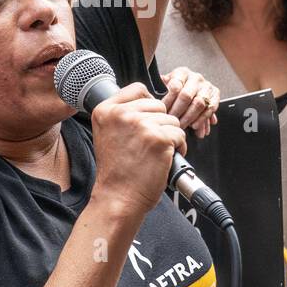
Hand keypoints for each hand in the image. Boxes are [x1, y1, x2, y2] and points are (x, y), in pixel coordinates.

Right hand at [92, 81, 185, 218]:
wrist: (118, 197)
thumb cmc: (116, 172)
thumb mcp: (107, 134)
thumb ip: (122, 115)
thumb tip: (148, 102)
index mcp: (105, 110)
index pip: (138, 89)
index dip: (148, 105)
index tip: (146, 122)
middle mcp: (121, 113)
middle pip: (158, 104)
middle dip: (160, 123)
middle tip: (149, 145)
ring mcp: (141, 124)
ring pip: (171, 119)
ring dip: (170, 136)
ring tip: (155, 153)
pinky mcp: (159, 138)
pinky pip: (180, 134)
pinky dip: (179, 147)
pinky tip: (165, 159)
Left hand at [161, 67, 218, 138]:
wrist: (192, 86)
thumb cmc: (177, 88)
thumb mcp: (167, 85)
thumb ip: (160, 90)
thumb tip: (150, 98)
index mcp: (182, 73)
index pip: (174, 86)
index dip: (168, 101)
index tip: (162, 112)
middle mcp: (196, 77)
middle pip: (186, 96)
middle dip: (178, 111)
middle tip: (171, 122)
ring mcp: (206, 85)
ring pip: (199, 103)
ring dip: (190, 117)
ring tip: (182, 126)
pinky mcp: (215, 94)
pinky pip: (210, 108)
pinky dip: (203, 119)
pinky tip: (195, 126)